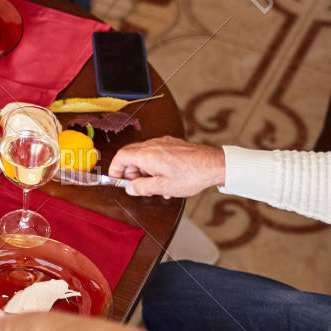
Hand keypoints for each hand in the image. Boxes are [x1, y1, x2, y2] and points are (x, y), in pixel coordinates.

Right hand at [108, 137, 226, 198]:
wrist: (215, 165)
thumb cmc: (192, 175)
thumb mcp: (163, 187)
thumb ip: (142, 187)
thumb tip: (130, 188)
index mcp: (147, 155)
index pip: (120, 156)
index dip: (115, 169)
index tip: (116, 179)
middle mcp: (153, 145)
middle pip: (130, 155)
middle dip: (130, 171)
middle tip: (138, 186)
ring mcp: (164, 143)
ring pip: (143, 154)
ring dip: (143, 169)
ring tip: (155, 184)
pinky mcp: (173, 144)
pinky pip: (156, 152)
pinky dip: (154, 164)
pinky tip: (165, 177)